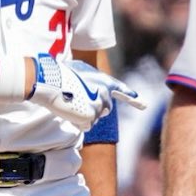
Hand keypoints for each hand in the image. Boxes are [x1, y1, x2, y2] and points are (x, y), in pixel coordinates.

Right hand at [28, 54, 144, 130]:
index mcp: (104, 80)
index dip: (131, 97)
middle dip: (95, 108)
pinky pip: (86, 126)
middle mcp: (105, 93)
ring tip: (72, 103)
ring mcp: (98, 106)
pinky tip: (71, 111)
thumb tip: (91, 89)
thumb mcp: (80, 70)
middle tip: (80, 101)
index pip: (121, 89)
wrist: (52, 80)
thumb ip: (91, 80)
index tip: (143, 105)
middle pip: (106, 109)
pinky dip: (78, 122)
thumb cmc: (62, 73)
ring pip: (95, 118)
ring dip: (84, 115)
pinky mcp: (90, 116)